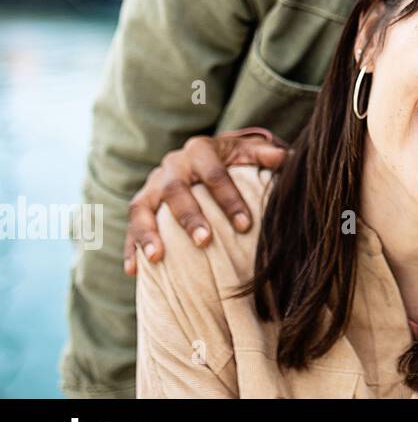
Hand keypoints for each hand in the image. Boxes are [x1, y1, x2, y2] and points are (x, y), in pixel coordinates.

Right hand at [123, 129, 288, 274]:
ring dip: (148, 233)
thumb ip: (265, 155)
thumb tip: (284, 158)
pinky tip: (134, 272)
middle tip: (205, 241)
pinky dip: (130, 248)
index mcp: (200, 150)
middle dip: (190, 216)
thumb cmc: (232, 160)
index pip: (215, 174)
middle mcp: (172, 165)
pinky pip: (129, 227)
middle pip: (176, 189)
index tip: (245, 225)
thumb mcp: (248, 152)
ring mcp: (152, 185)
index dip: (230, 200)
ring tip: (158, 258)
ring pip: (142, 207)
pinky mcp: (139, 205)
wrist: (203, 156)